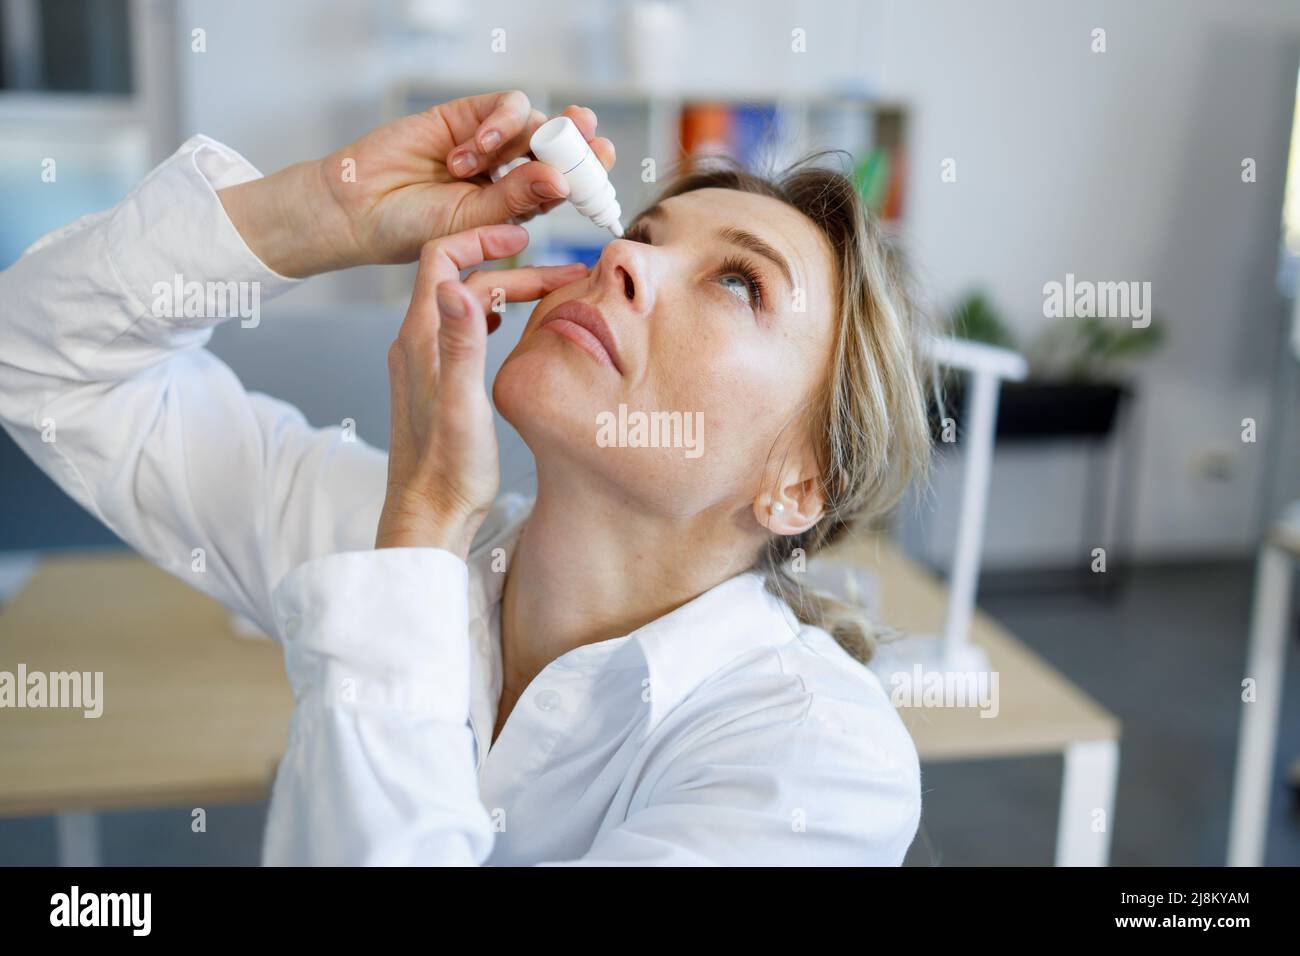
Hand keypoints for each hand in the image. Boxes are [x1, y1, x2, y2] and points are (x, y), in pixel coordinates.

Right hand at [218, 92, 614, 277]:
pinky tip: (466, 152)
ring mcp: (490, 142)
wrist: (358, 209)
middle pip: (560, 146)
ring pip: (534, 122)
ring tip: (477, 165)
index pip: (567, 185)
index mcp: (519, 205)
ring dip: (519, 139)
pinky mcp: (466, 115)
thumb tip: (562, 179)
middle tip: (592, 141)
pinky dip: (495, 125)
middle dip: (580, 142)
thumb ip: (516, 198)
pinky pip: (503, 107)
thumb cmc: (412, 230)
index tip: (607, 172)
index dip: (590, 175)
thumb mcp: (471, 222)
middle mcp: (510, 172)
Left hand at [375, 225, 585, 558]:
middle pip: (461, 280)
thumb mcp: (462, 403)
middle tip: (565, 276)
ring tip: (551, 295)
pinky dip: (493, 316)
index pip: (441, 257)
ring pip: (465, 305)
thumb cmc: (449, 470)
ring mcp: (423, 363)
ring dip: (506, 291)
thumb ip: (461, 343)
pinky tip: (512, 328)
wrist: (428, 516)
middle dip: (514, 269)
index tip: (525, 238)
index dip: (482, 238)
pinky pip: (462, 331)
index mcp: (421, 339)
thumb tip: (455, 286)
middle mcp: (416, 344)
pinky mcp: (434, 383)